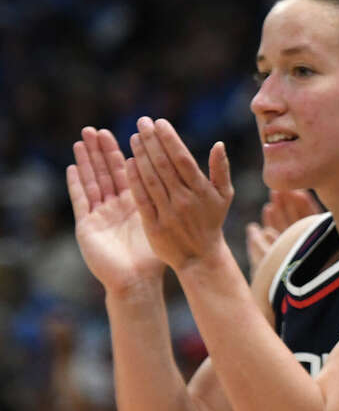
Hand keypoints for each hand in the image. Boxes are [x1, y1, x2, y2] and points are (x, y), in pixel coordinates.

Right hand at [67, 126, 164, 292]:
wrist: (137, 281)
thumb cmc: (155, 255)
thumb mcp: (167, 223)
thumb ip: (176, 200)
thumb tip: (192, 179)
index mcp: (137, 203)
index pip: (132, 172)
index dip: (131, 153)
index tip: (131, 132)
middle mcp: (116, 206)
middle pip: (107, 172)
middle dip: (102, 151)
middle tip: (97, 129)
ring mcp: (100, 214)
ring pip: (93, 181)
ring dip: (87, 161)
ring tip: (83, 140)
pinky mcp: (87, 225)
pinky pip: (81, 201)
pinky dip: (77, 184)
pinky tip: (73, 168)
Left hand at [126, 116, 234, 271]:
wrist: (200, 257)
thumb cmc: (211, 221)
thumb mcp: (224, 196)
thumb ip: (221, 169)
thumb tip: (218, 144)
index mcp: (201, 191)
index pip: (182, 159)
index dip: (169, 139)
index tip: (159, 122)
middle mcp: (184, 200)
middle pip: (164, 165)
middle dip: (152, 141)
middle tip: (142, 122)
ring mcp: (168, 213)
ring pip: (151, 179)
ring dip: (141, 156)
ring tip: (134, 137)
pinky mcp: (154, 226)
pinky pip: (142, 199)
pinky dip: (135, 181)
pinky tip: (128, 163)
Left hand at [245, 189, 321, 273]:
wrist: (307, 285)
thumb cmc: (281, 279)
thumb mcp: (264, 263)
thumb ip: (258, 246)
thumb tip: (253, 228)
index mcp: (285, 256)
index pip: (278, 234)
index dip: (273, 219)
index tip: (268, 207)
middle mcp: (300, 249)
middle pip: (290, 225)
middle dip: (283, 207)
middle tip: (275, 192)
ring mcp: (314, 242)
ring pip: (303, 220)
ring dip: (294, 203)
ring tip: (287, 190)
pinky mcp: (329, 237)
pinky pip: (316, 220)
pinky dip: (309, 206)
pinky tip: (302, 193)